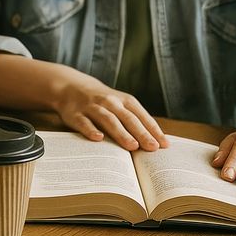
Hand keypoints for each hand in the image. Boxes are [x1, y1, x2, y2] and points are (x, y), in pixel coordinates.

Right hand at [49, 67, 167, 151]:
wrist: (71, 87)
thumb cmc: (103, 102)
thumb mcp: (120, 105)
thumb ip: (135, 120)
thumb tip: (156, 142)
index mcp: (124, 100)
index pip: (142, 116)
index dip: (153, 130)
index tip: (164, 145)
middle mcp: (110, 102)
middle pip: (128, 118)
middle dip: (141, 133)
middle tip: (152, 148)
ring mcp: (92, 107)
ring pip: (108, 120)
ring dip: (121, 133)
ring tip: (132, 146)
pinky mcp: (75, 114)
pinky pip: (84, 122)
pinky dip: (91, 130)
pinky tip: (98, 138)